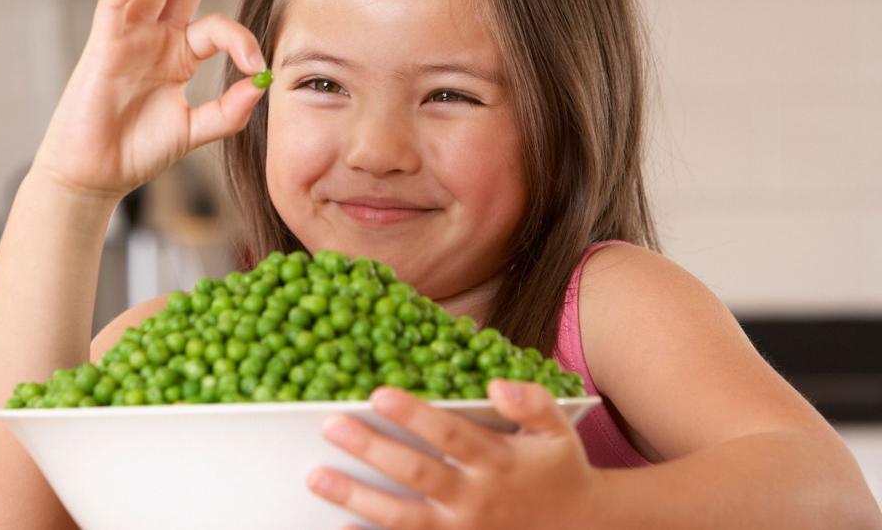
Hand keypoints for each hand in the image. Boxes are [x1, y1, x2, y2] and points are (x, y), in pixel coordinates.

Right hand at [31, 0, 268, 198]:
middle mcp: (155, 37)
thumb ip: (228, 110)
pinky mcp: (103, 43)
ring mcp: (129, 36)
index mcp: (178, 55)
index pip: (217, 27)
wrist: (97, 175)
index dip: (241, 38)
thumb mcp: (195, 130)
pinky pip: (115, 1)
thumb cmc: (137, 151)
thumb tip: (260, 84)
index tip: (258, 63)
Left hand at [308, 381, 598, 528]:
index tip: (378, 394)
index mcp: (498, 461)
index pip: (449, 435)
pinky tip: (340, 527)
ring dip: (356, 498)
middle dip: (371, 449)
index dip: (414, 415)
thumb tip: (496, 385)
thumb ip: (532, 400)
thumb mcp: (557, 430)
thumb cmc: (558, 470)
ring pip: (403, 518)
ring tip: (316, 478)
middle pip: (416, 473)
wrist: (582, 528)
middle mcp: (476, 498)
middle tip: (331, 426)